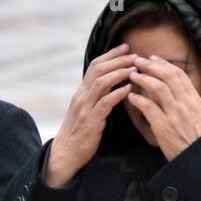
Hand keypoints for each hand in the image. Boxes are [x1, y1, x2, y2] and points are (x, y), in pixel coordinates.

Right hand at [47, 42, 135, 186]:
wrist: (65, 153)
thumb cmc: (79, 132)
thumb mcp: (85, 110)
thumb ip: (95, 96)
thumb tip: (110, 83)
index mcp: (81, 92)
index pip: (95, 66)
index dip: (111, 54)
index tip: (126, 47)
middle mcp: (81, 96)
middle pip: (99, 70)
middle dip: (118, 60)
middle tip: (135, 55)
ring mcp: (85, 108)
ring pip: (101, 83)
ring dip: (120, 73)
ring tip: (134, 69)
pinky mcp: (91, 121)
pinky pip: (105, 103)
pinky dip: (117, 93)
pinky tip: (129, 89)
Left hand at [126, 55, 200, 159]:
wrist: (198, 159)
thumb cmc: (197, 140)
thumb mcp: (199, 116)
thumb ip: (189, 103)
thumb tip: (178, 90)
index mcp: (195, 100)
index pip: (179, 75)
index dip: (164, 64)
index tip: (153, 58)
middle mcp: (186, 104)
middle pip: (168, 76)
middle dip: (151, 66)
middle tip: (137, 61)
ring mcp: (175, 114)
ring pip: (158, 88)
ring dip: (143, 78)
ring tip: (131, 75)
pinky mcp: (164, 126)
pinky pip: (149, 107)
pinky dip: (138, 99)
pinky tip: (130, 96)